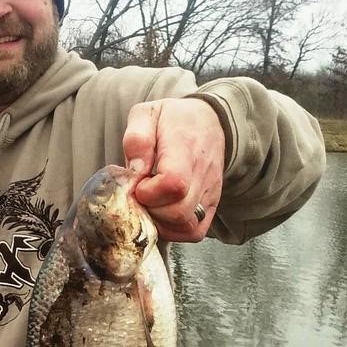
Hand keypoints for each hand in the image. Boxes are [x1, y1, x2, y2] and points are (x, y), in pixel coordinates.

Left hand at [123, 98, 224, 241]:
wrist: (209, 122)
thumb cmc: (173, 120)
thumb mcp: (147, 114)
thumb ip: (137, 138)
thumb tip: (135, 170)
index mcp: (185, 148)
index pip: (173, 183)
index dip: (149, 191)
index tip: (139, 182)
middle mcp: (202, 174)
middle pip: (178, 212)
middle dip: (150, 209)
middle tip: (141, 194)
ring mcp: (210, 193)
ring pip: (186, 226)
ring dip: (160, 222)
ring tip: (151, 203)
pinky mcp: (211, 206)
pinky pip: (194, 232)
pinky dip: (174, 230)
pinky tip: (162, 214)